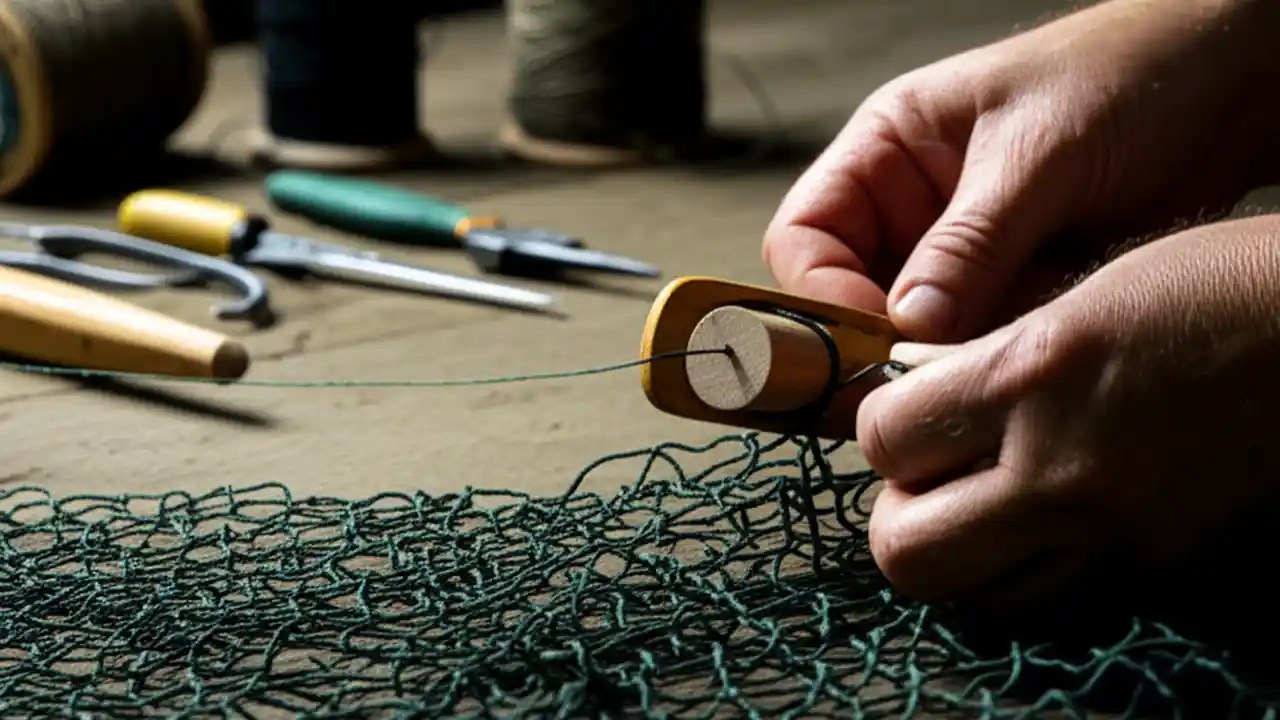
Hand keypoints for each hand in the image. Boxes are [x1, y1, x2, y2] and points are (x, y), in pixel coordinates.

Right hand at [763, 0, 1279, 343]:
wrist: (1234, 84)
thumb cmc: (1126, 78)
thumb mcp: (1037, 156)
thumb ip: (967, 244)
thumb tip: (906, 330)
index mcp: (886, 151)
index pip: (804, 236)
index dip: (821, 295)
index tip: (872, 341)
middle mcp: (909, 207)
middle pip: (850, 295)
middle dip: (882, 342)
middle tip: (923, 382)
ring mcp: (961, 254)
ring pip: (915, 331)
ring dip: (948, 354)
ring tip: (1001, 353)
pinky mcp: (1012, 288)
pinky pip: (979, 340)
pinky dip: (998, 354)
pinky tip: (1037, 345)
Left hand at [856, 215, 1279, 602]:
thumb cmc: (1215, 288)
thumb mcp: (1082, 294)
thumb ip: (988, 357)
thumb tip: (917, 395)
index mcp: (1034, 375)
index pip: (882, 439)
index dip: (881, 426)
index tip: (906, 411)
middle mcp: (1064, 467)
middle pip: (905, 550)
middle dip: (897, 513)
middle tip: (925, 476)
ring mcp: (1117, 533)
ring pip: (974, 597)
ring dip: (959, 551)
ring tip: (981, 501)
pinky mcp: (1162, 569)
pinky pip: (1056, 599)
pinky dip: (1028, 570)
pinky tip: (1045, 521)